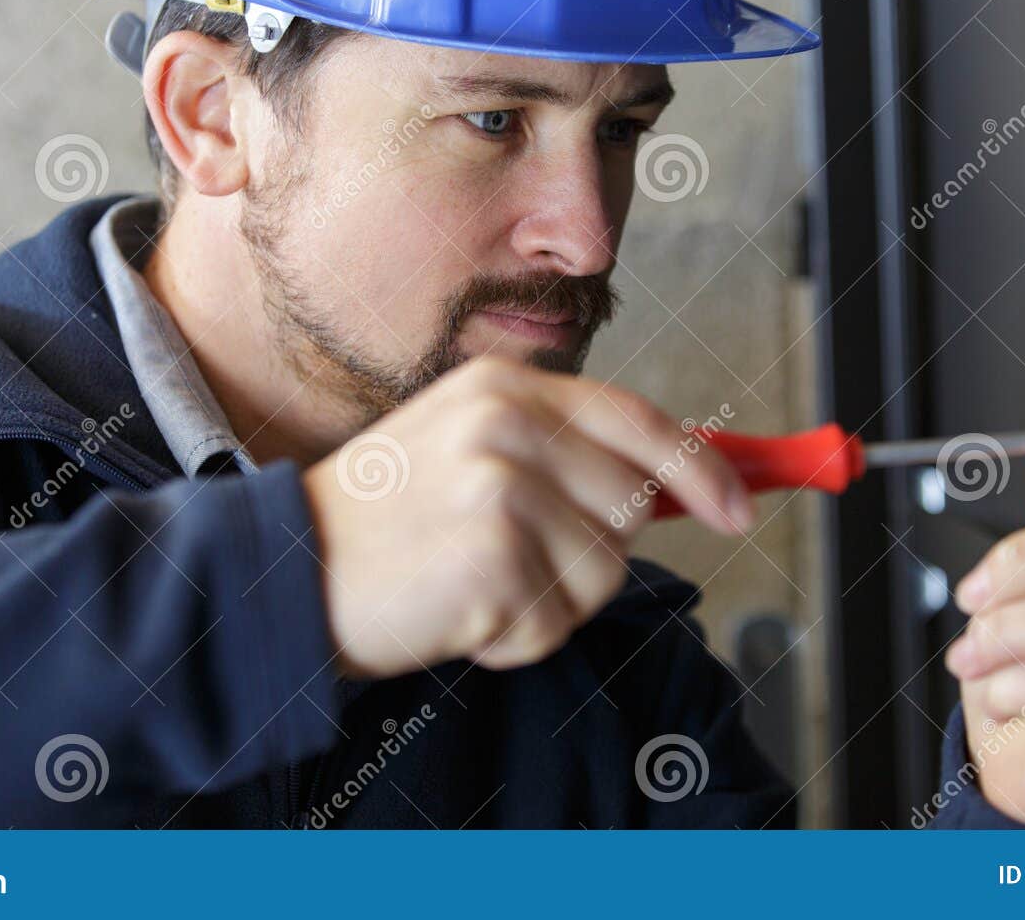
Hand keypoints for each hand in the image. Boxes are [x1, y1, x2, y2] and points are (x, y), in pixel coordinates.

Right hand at [302, 356, 754, 678]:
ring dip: (549, 600)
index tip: (740, 507)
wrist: (284, 571)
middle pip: (631, 505)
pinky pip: (556, 624)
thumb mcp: (465, 447)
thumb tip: (675, 484)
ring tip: (472, 581)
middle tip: (506, 555)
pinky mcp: (492, 557)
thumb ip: (561, 452)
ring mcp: (500, 487)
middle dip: (589, 550)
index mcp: (504, 387)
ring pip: (603, 572)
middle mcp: (507, 424)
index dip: (702, 467)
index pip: (638, 419)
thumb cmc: (382, 521)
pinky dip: (513, 638)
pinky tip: (455, 611)